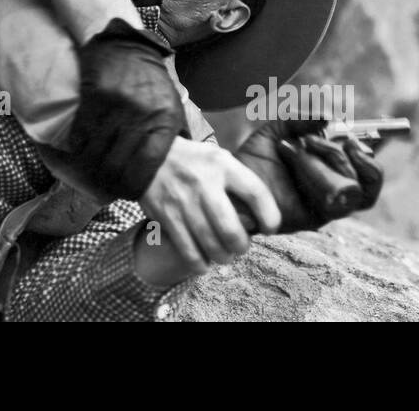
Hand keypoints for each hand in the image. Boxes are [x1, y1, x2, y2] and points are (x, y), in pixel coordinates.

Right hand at [66, 18, 184, 199]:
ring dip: (91, 168)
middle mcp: (141, 114)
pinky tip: (80, 153)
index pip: (148, 166)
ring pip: (97, 152)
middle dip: (110, 181)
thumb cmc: (151, 81)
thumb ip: (172, 137)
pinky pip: (82, 134)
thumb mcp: (172, 106)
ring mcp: (117, 106)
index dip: (135, 185)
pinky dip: (79, 149)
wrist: (125, 45)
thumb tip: (175, 171)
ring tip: (91, 175)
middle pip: (120, 164)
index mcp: (164, 120)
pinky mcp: (95, 97)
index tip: (127, 193)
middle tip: (105, 188)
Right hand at [136, 136, 281, 286]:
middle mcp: (203, 183)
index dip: (270, 216)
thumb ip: (238, 180)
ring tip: (224, 255)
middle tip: (241, 246)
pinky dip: (199, 262)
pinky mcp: (166, 214)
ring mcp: (183, 200)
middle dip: (241, 246)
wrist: (147, 154)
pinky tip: (204, 263)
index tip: (271, 228)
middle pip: (231, 229)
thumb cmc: (192, 160)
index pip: (256, 193)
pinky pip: (187, 249)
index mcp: (222, 165)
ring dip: (222, 256)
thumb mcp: (218, 157)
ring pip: (210, 244)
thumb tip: (260, 214)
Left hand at [233, 118, 383, 233]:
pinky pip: (333, 202)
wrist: (232, 178)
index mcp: (331, 168)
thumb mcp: (279, 129)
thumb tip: (329, 115)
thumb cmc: (257, 155)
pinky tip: (303, 158)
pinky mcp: (315, 218)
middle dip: (365, 160)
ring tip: (317, 144)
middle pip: (369, 182)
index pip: (365, 162)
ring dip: (340, 163)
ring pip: (355, 191)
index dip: (376, 147)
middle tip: (349, 140)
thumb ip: (302, 119)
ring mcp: (326, 205)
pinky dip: (322, 176)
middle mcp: (333, 188)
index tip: (378, 127)